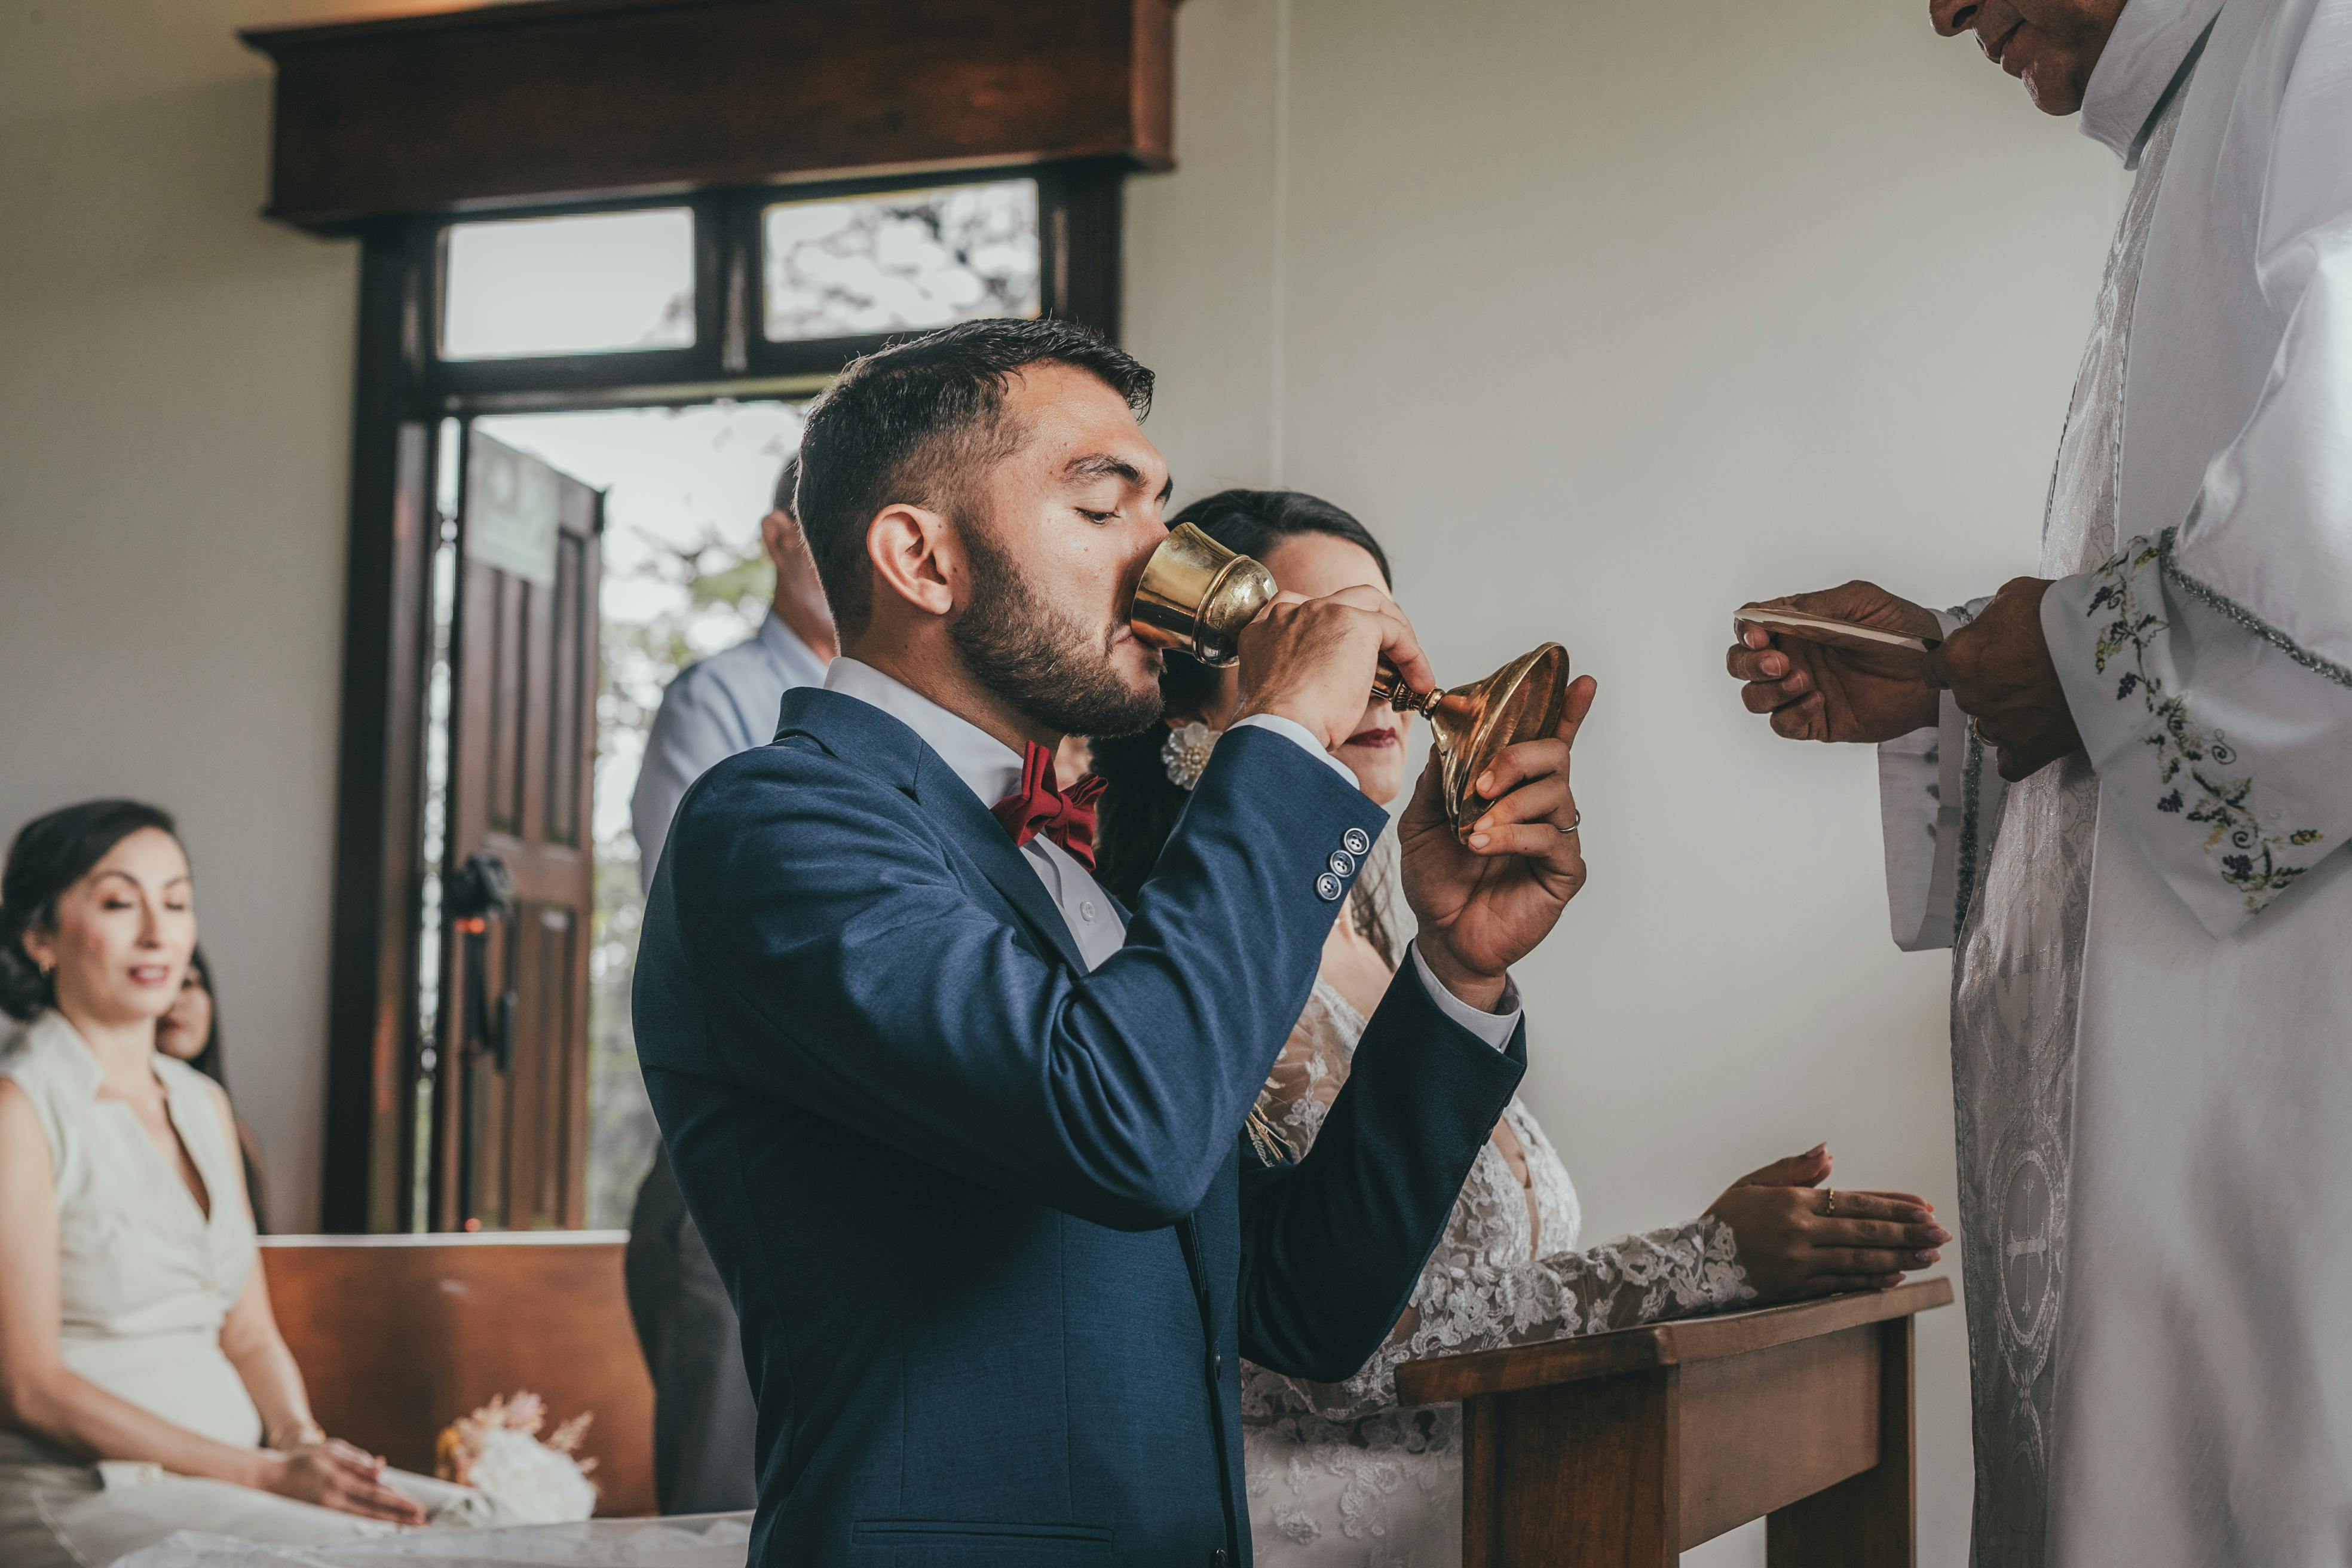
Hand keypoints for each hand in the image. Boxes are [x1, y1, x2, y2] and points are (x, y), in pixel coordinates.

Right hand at [260, 1438, 427, 1524]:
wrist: (271, 1477)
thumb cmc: (304, 1459)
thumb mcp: (332, 1451)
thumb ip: (357, 1460)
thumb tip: (382, 1467)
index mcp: (340, 1479)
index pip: (377, 1493)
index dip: (399, 1501)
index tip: (418, 1507)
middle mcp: (335, 1498)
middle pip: (374, 1508)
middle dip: (399, 1515)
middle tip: (421, 1520)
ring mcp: (328, 1508)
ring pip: (364, 1515)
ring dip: (388, 1519)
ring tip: (408, 1523)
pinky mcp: (322, 1513)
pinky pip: (352, 1516)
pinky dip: (369, 1518)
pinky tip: (382, 1520)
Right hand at [1234, 586, 1436, 751]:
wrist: (1279, 731)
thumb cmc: (1277, 728)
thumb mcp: (1275, 695)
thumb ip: (1292, 676)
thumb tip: (1324, 690)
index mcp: (1264, 627)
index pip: (1304, 611)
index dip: (1330, 629)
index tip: (1346, 655)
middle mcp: (1289, 611)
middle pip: (1341, 601)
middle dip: (1369, 623)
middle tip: (1387, 656)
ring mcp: (1321, 612)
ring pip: (1371, 604)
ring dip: (1395, 632)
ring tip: (1410, 666)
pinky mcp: (1353, 623)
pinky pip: (1394, 631)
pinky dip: (1412, 655)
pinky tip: (1419, 680)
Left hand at [1400, 676, 1596, 1011]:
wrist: (1442, 935)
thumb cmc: (1437, 877)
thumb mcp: (1421, 820)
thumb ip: (1436, 779)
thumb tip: (1446, 739)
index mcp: (1512, 785)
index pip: (1545, 738)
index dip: (1567, 709)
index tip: (1580, 680)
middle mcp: (1541, 804)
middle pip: (1555, 754)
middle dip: (1517, 757)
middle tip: (1481, 783)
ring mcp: (1556, 835)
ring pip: (1554, 792)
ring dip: (1508, 804)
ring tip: (1473, 830)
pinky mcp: (1563, 870)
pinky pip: (1551, 837)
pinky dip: (1515, 835)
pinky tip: (1484, 845)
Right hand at [1704, 1145, 1949, 1302]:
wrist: (1694, 1260)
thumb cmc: (1728, 1217)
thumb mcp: (1755, 1182)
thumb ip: (1794, 1168)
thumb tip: (1829, 1152)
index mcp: (1793, 1201)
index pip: (1855, 1202)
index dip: (1893, 1206)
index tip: (1925, 1207)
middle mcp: (1799, 1232)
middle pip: (1865, 1233)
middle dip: (1908, 1232)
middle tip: (1941, 1233)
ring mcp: (1798, 1263)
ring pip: (1859, 1261)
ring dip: (1899, 1258)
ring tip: (1930, 1256)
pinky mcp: (1794, 1289)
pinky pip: (1840, 1285)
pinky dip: (1870, 1281)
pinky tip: (1895, 1276)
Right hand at [1726, 582, 1943, 742]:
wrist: (1934, 674)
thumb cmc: (1903, 631)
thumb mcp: (1862, 602)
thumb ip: (1816, 605)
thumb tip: (1775, 611)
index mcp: (1797, 625)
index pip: (1751, 626)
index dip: (1746, 631)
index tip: (1760, 635)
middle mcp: (1793, 657)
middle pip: (1741, 663)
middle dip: (1749, 663)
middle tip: (1779, 663)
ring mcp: (1801, 691)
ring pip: (1754, 696)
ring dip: (1768, 690)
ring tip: (1804, 680)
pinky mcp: (1815, 720)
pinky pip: (1781, 725)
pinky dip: (1790, 714)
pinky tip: (1818, 700)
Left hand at [1925, 577, 2081, 780]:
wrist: (2112, 648)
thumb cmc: (2065, 614)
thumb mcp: (2016, 595)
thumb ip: (1993, 618)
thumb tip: (1992, 629)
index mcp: (1960, 659)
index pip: (1935, 669)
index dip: (1953, 664)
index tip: (1972, 661)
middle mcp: (1971, 697)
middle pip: (1969, 695)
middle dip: (1990, 684)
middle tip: (2026, 670)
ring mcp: (1998, 728)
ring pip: (1991, 725)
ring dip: (2009, 714)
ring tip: (2043, 698)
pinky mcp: (2028, 751)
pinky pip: (2011, 762)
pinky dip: (2019, 750)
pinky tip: (2034, 736)